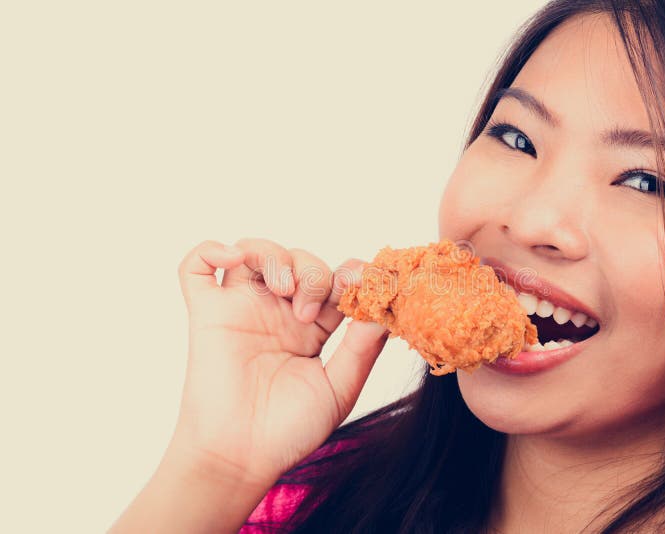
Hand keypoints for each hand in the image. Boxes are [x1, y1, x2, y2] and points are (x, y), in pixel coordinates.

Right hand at [169, 238, 387, 487]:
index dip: (351, 273)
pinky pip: (196, 266)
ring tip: (284, 290)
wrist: (242, 457)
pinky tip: (234, 258)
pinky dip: (211, 249)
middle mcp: (277, 313)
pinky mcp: (207, 313)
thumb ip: (362, 347)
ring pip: (255, 251)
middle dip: (312, 272)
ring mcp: (241, 310)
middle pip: (299, 260)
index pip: (334, 281)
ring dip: (274, 256)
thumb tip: (386, 308)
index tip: (364, 281)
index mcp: (312, 328)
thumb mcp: (340, 387)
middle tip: (308, 312)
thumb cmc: (290, 430)